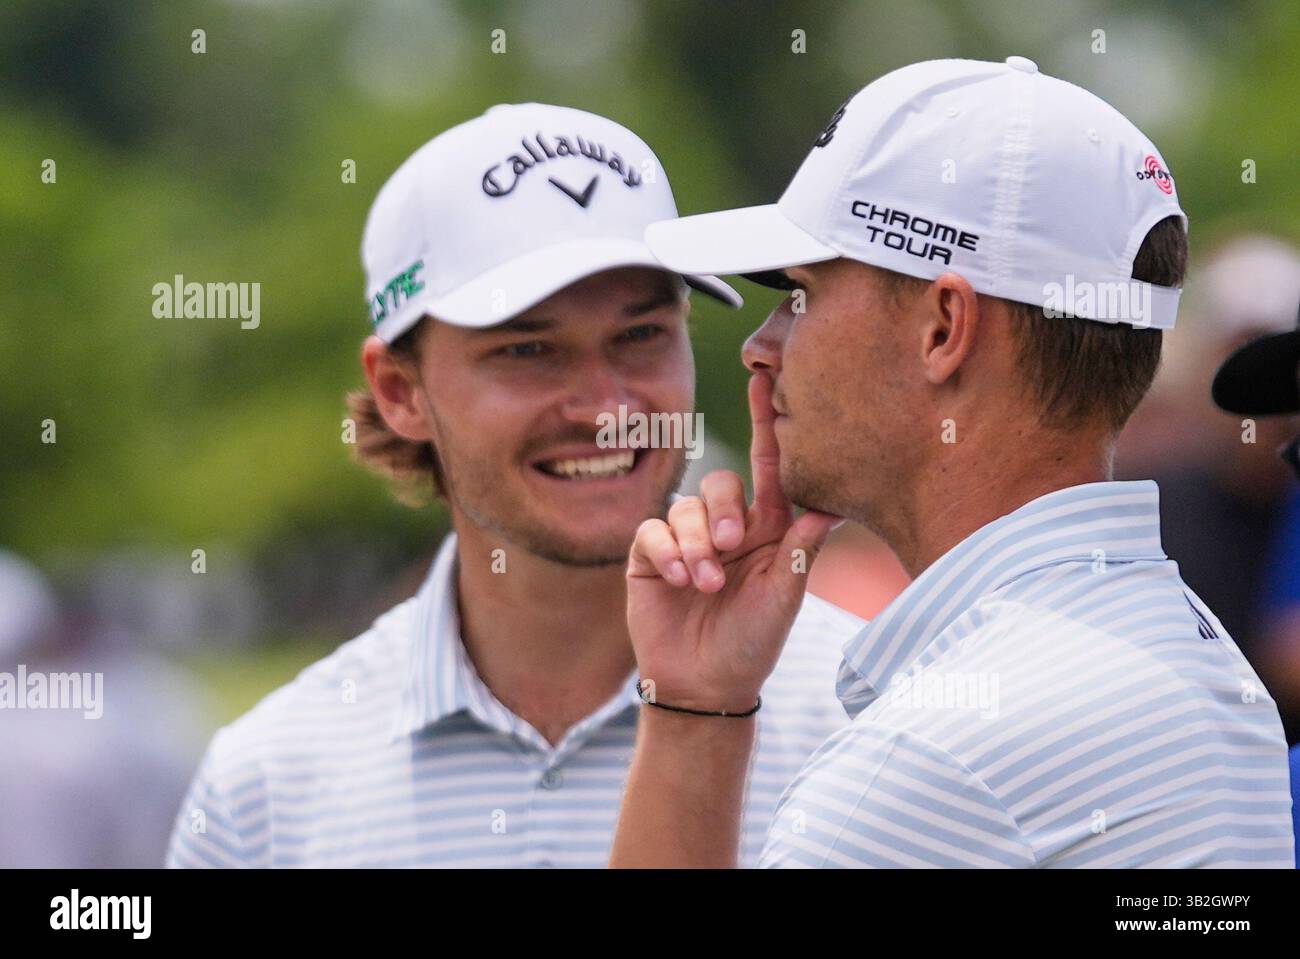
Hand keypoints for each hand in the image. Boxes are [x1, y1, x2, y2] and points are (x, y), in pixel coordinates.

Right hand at [626, 373, 838, 712]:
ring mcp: (687, 540)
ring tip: (705, 584)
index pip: (770, 466)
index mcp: (769, 530)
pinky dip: (666, 552)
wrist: (704, 687)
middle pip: (721, 483)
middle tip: (732, 545)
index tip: (766, 380)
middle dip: (724, 509)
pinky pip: (654, 530)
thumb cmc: (753, 643)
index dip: (767, 423)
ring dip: (695, 545)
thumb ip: (802, 549)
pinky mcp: (651, 555)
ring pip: (686, 508)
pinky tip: (676, 581)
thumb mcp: (784, 597)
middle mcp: (729, 527)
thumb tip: (829, 504)